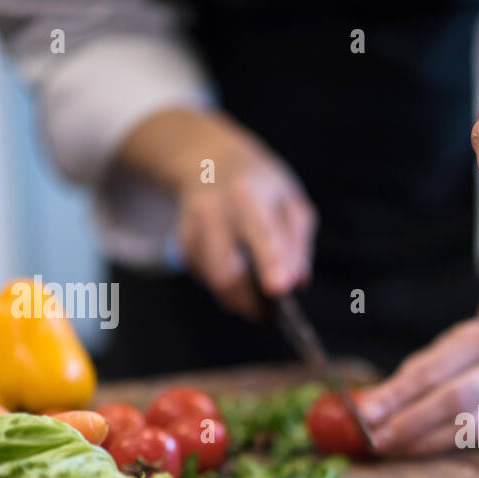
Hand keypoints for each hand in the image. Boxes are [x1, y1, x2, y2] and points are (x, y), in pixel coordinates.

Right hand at [117, 109, 316, 316]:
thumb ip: (297, 243)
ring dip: (238, 297)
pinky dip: (224, 285)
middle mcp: (212, 210)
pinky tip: (235, 268)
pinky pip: (205, 279)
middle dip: (250, 301)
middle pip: (225, 273)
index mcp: (247, 194)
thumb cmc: (260, 186)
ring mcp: (191, 227)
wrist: (210, 162)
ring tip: (256, 291)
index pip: (260, 234)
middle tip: (270, 313)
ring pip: (213, 282)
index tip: (279, 289)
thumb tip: (296, 281)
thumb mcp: (291, 202)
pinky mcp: (182, 244)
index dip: (271, 264)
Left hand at [356, 317, 478, 456]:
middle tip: (377, 441)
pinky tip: (423, 452)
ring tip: (395, 449)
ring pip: (468, 430)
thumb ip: (412, 377)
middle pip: (452, 402)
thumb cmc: (474, 354)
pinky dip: (447, 450)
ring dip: (425, 443)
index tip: (365, 416)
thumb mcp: (447, 349)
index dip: (395, 396)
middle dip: (409, 425)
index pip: (431, 372)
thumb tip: (370, 408)